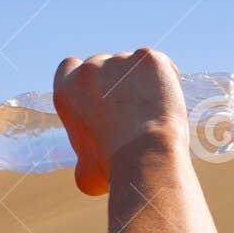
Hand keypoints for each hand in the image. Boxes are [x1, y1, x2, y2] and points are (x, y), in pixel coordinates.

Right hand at [52, 49, 185, 195]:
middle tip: (131, 109)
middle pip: (103, 64)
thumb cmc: (114, 168)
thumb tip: (85, 171)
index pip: (69, 67)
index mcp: (66, 92)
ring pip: (131, 64)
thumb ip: (83, 159)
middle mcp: (88, 71)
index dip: (86, 79)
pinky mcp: (147, 59)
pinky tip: (167, 98)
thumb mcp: (85, 173)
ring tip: (151, 110)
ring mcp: (118, 61)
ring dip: (140, 80)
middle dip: (115, 81)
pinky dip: (165, 76)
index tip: (99, 92)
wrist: (145, 154)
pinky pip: (158, 63)